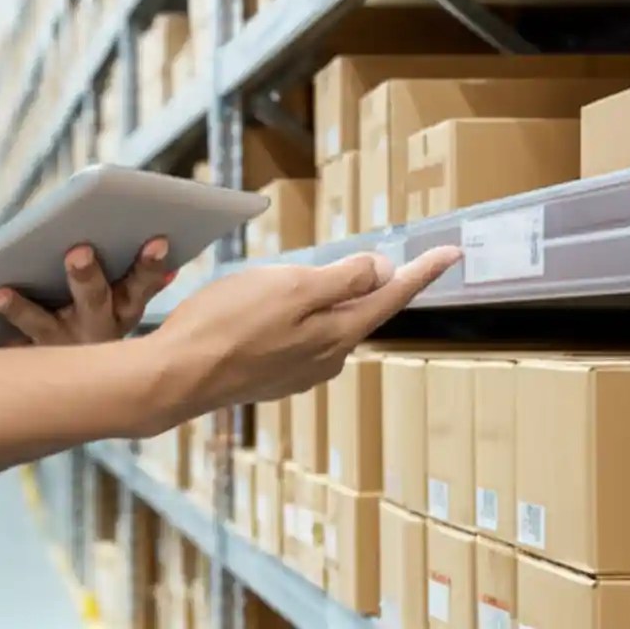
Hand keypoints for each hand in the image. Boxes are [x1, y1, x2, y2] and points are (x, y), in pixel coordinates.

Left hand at [0, 238, 172, 345]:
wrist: (71, 380)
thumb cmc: (96, 316)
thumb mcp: (122, 302)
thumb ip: (139, 278)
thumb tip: (160, 246)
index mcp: (123, 309)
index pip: (142, 284)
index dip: (151, 265)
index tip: (158, 241)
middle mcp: (95, 328)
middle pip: (93, 299)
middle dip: (86, 276)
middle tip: (77, 252)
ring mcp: (59, 344)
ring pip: (40, 325)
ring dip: (20, 309)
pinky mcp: (27, 356)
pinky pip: (4, 345)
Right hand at [148, 247, 460, 423]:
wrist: (177, 376)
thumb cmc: (228, 325)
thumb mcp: (291, 287)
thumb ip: (342, 280)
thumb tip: (381, 270)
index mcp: (339, 333)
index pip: (393, 295)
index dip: (423, 271)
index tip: (452, 253)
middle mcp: (327, 358)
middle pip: (361, 311)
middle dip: (367, 283)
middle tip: (371, 256)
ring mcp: (299, 372)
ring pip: (329, 325)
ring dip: (326, 300)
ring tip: (304, 278)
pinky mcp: (272, 376)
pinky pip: (301, 339)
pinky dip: (299, 318)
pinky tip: (270, 309)